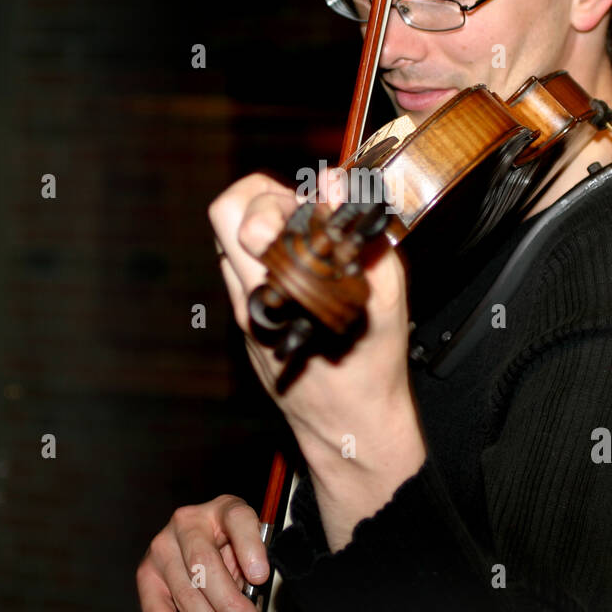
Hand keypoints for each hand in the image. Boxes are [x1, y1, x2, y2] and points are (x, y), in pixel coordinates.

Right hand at [136, 495, 267, 611]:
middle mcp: (187, 522)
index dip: (250, 548)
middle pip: (204, 564)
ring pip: (185, 593)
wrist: (197, 544)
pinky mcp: (146, 574)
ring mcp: (162, 547)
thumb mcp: (247, 549)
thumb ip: (251, 568)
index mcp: (223, 509)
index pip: (238, 518)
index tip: (260, 576)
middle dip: (229, 603)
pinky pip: (158, 610)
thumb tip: (250, 605)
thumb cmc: (229, 547)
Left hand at [207, 172, 413, 457]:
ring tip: (309, 239)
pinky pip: (244, 270)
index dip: (280, 197)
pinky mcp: (248, 322)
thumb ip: (363, 239)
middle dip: (265, 199)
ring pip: (231, 242)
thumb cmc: (371, 368)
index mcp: (278, 292)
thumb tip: (337, 184)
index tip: (316, 203)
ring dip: (267, 227)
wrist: (351, 427)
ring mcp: (244, 312)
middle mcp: (250, 300)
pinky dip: (271, 255)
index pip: (243, 217)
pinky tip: (306, 268)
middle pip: (224, 218)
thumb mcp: (387, 299)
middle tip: (304, 212)